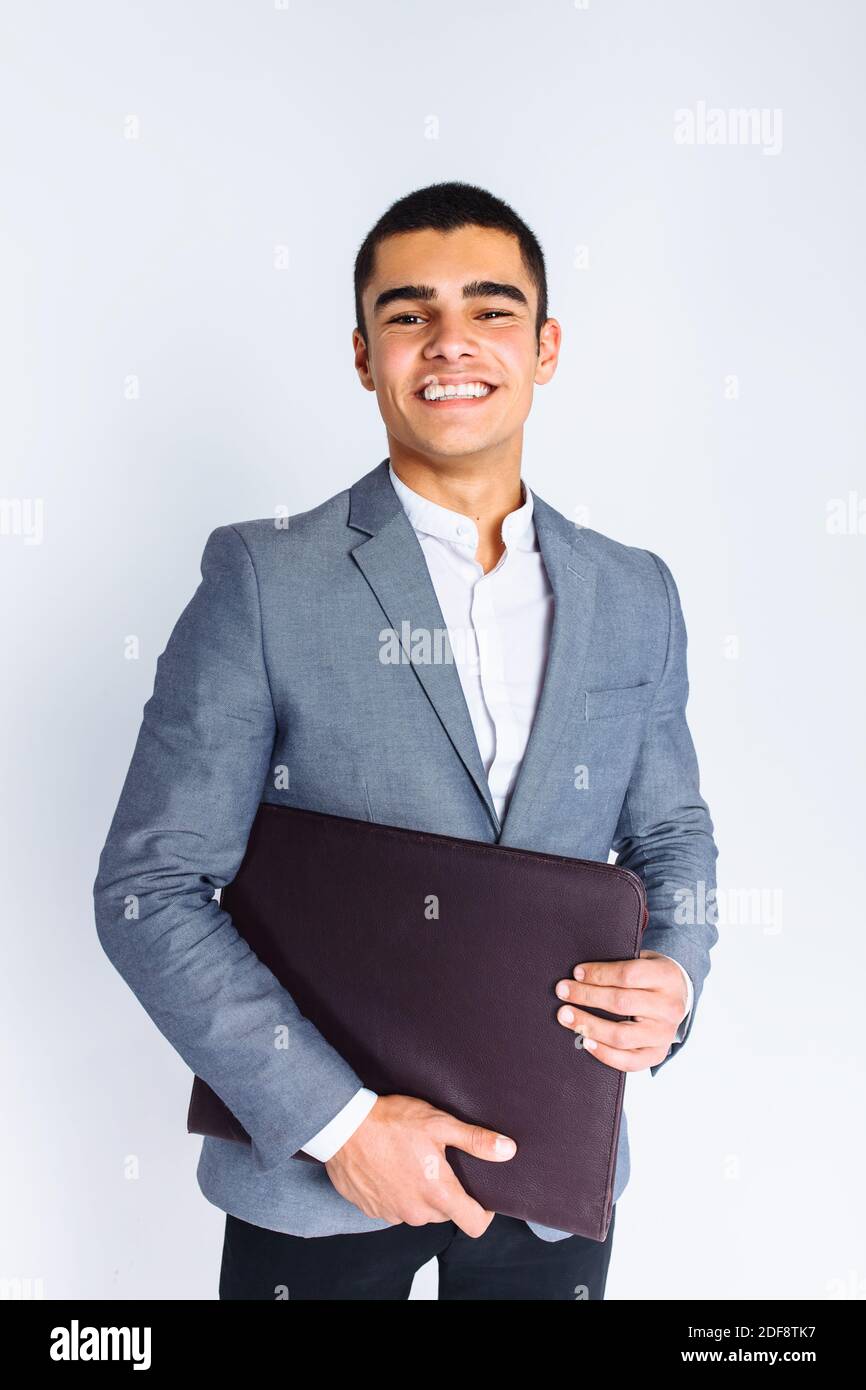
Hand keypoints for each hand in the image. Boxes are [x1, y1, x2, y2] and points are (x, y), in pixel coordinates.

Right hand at [324, 1094, 516, 1237]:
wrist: (342, 1126)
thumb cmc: (391, 1122)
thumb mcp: (439, 1123)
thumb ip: (476, 1140)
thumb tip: (508, 1150)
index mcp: (438, 1194)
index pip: (475, 1225)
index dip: (484, 1211)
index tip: (480, 1193)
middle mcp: (416, 1213)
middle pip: (445, 1213)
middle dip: (447, 1192)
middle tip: (438, 1161)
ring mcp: (392, 1214)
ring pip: (419, 1210)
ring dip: (419, 1192)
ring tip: (410, 1160)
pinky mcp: (372, 1210)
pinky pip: (394, 1207)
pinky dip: (396, 1191)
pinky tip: (389, 1166)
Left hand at [553, 949, 688, 1071]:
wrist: (680, 998)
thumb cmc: (652, 976)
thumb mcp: (645, 959)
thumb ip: (620, 963)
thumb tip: (581, 972)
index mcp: (666, 978)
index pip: (628, 975)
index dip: (599, 974)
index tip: (577, 972)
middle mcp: (669, 1008)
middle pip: (621, 1003)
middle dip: (586, 996)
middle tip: (562, 991)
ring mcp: (664, 1035)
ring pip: (621, 1035)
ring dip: (588, 1025)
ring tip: (566, 1016)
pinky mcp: (657, 1054)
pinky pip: (628, 1061)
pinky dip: (604, 1053)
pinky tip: (585, 1041)